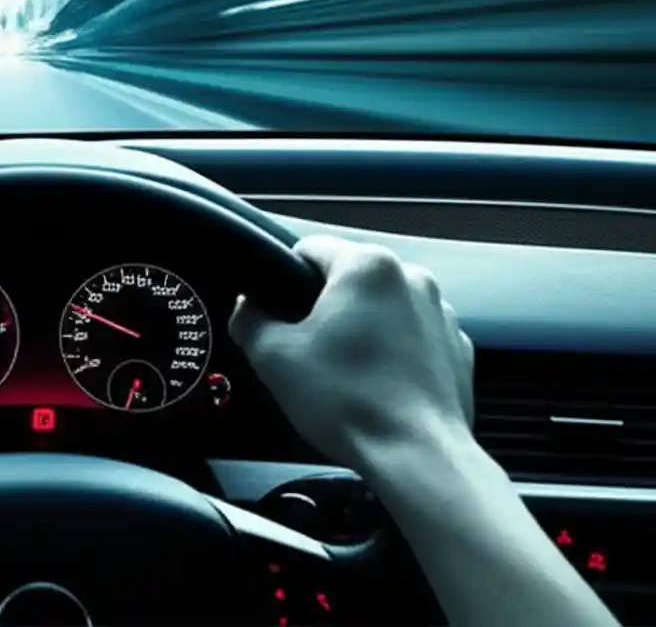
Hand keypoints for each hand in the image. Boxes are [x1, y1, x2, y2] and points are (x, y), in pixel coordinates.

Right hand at [229, 235, 473, 471]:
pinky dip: (392, 353)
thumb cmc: (347, 401)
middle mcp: (412, 277)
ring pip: (382, 308)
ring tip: (343, 374)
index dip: (284, 281)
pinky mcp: (457, 347)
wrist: (416, 455)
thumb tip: (247, 308)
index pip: (310, 249)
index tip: (278, 315)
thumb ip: (249, 320)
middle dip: (326, 308)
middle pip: (349, 279)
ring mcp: (441, 313)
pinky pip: (412, 338)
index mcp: (367, 266)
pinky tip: (376, 387)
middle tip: (306, 352)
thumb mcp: (273, 358)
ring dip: (361, 329)